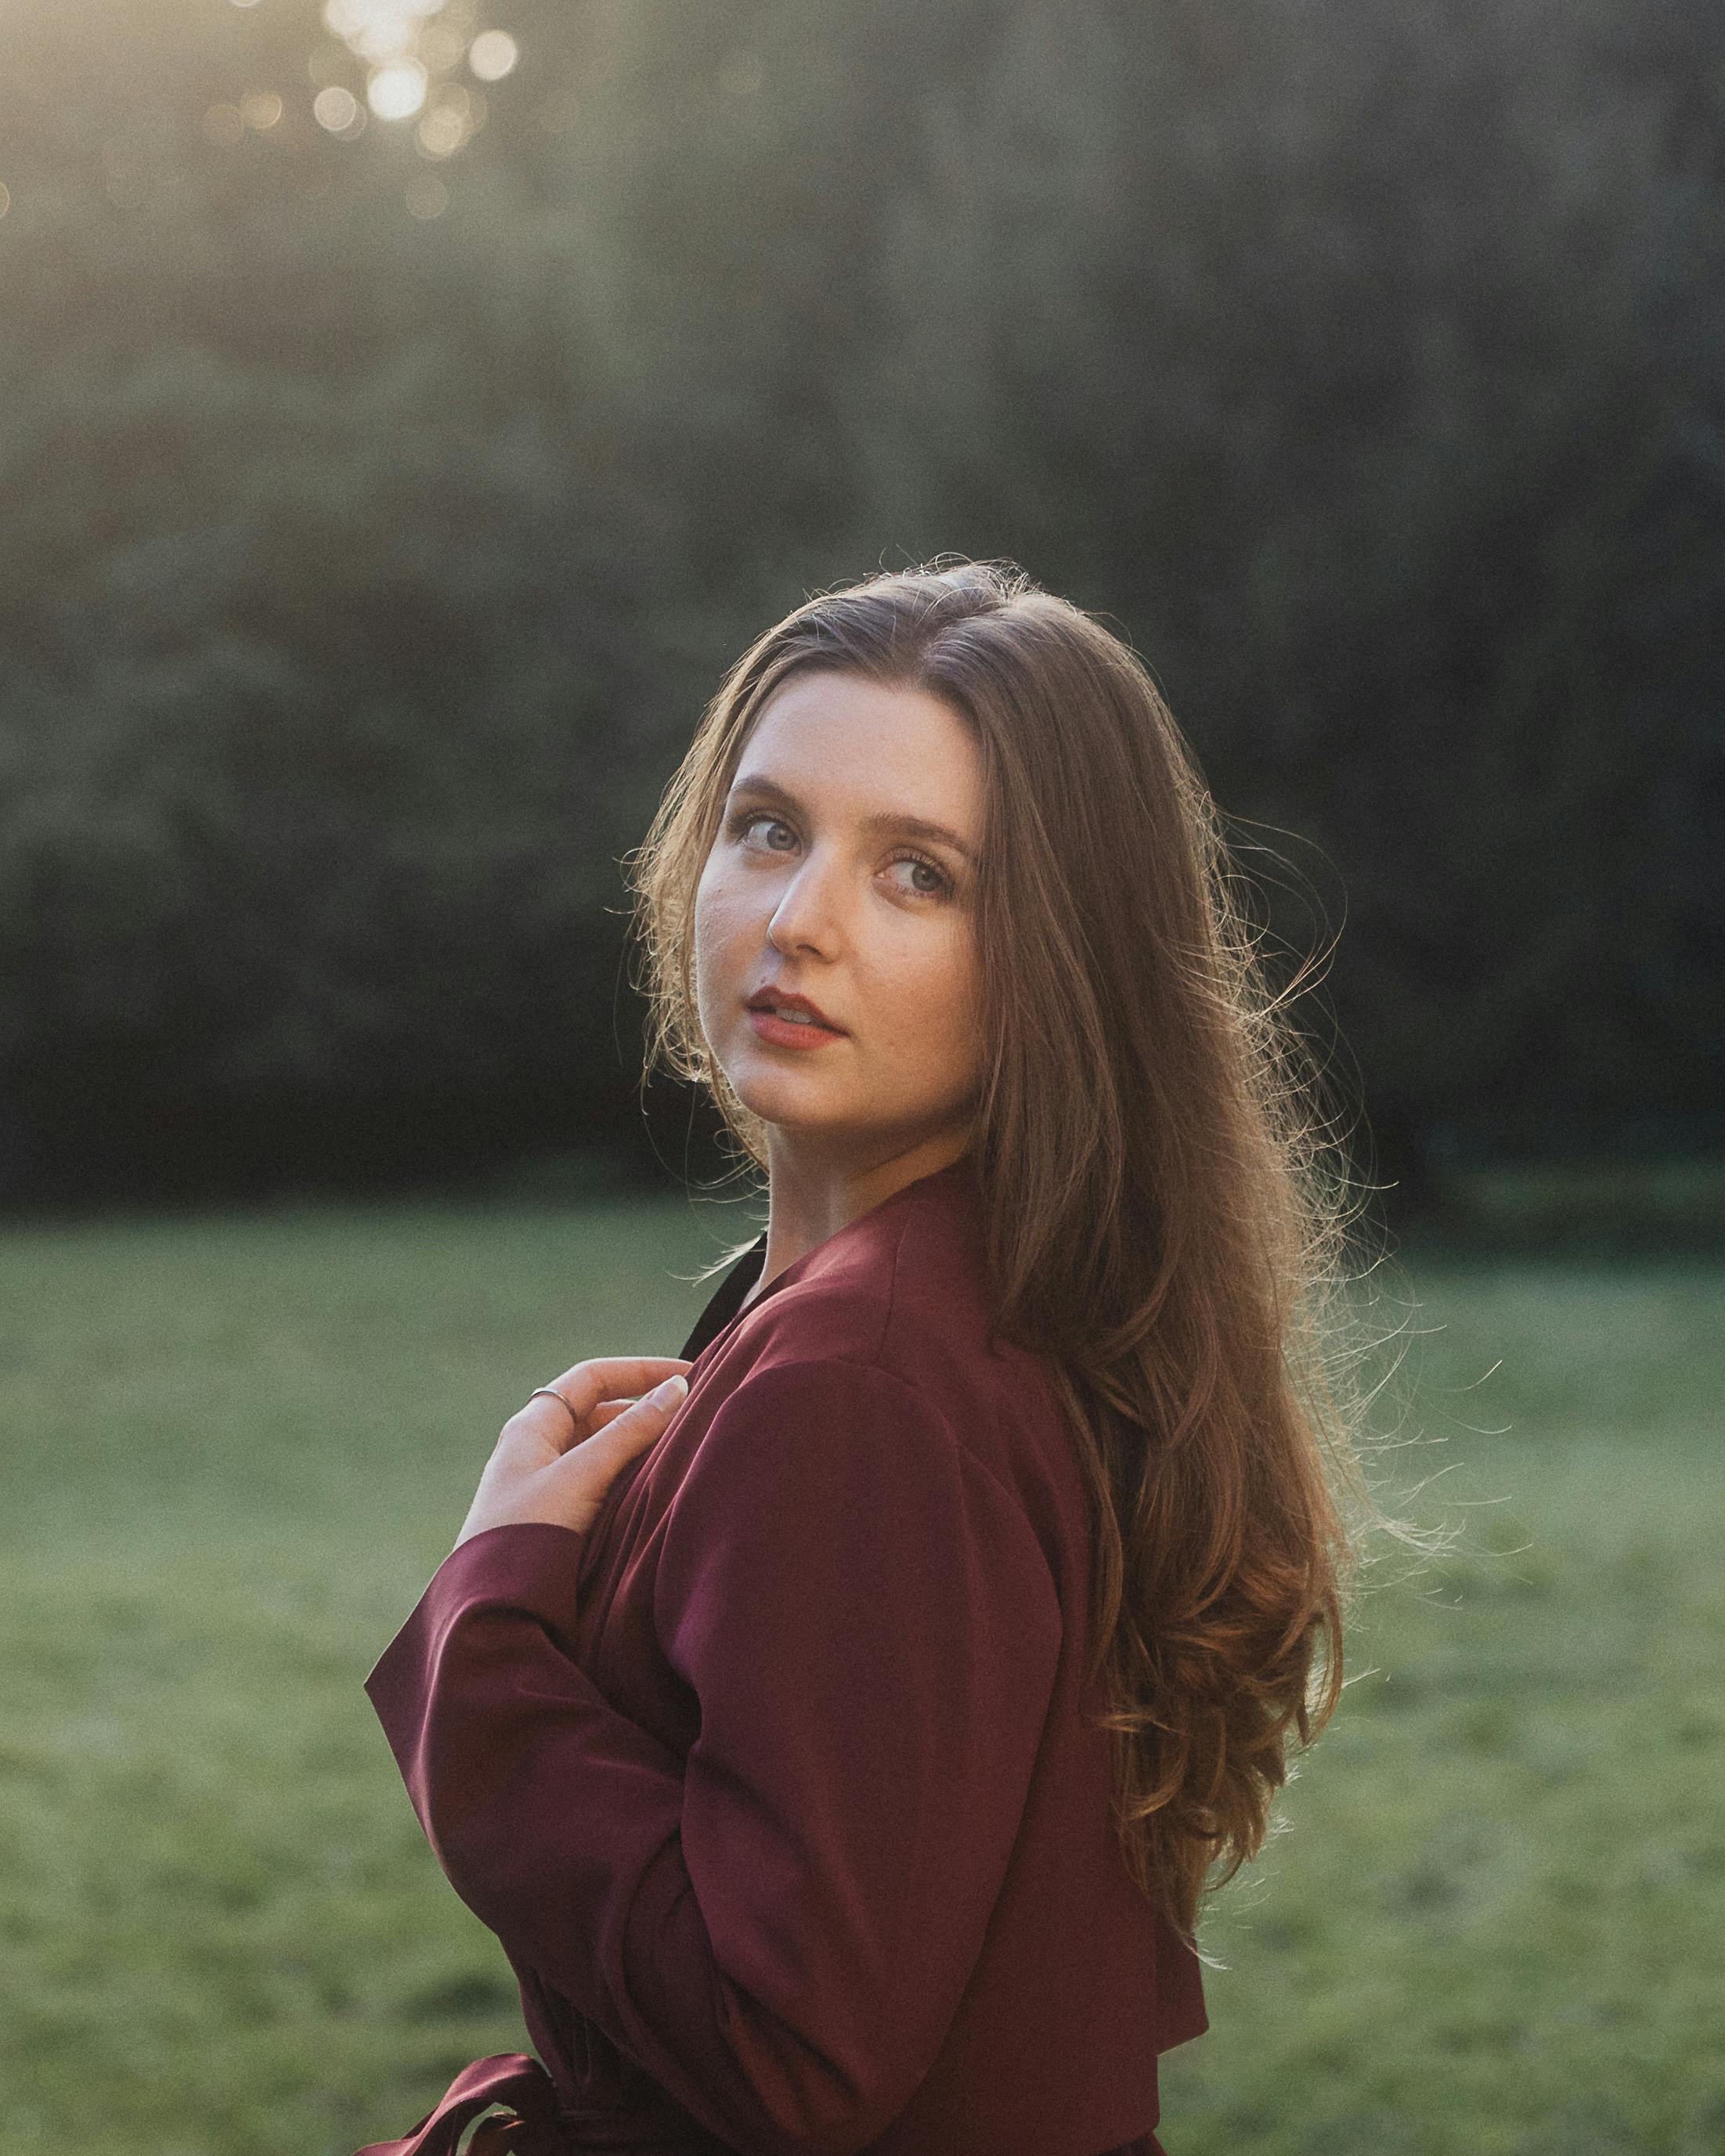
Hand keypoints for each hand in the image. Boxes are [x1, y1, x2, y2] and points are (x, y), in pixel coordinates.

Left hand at [453, 1355, 693, 1549]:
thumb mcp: (581, 1476)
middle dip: (644, 1409)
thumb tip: (676, 1389)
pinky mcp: (553, 1520)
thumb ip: (629, 1433)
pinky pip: (598, 1483)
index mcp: (532, 1427)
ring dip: (638, 1446)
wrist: (488, 1610)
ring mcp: (543, 1486)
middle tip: (691, 1417)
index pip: (592, 1378)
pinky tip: (653, 1489)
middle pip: (597, 1413)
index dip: (639, 1371)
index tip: (686, 1375)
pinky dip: (627, 1478)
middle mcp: (535, 1450)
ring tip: (681, 1450)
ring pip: (600, 1451)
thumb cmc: (526, 1535)